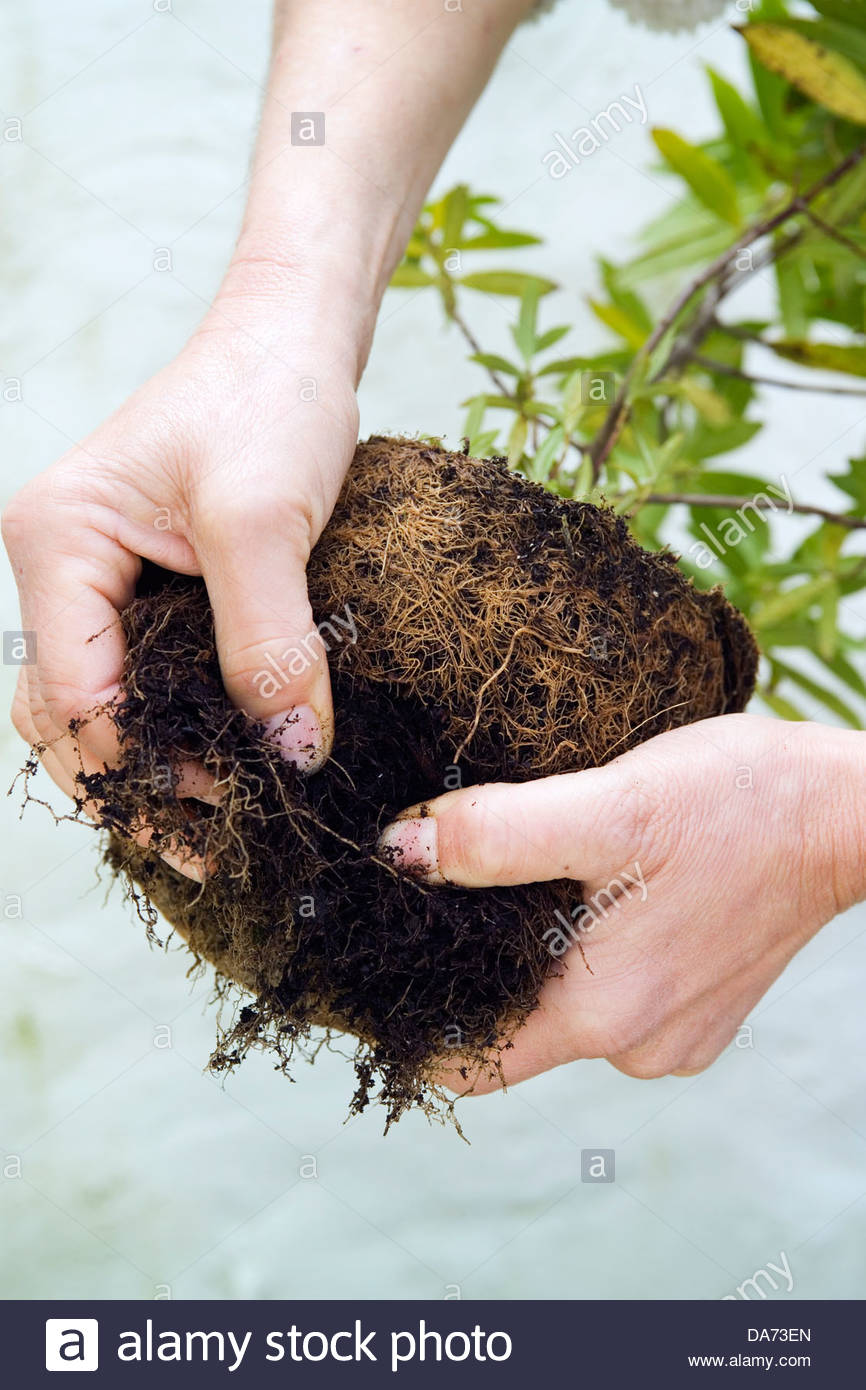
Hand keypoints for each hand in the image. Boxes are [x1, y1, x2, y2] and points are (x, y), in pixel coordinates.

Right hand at [3, 287, 360, 873]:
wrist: (294, 343)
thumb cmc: (266, 401)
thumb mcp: (263, 522)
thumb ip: (268, 643)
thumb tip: (288, 756)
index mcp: (55, 544)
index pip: (72, 695)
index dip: (138, 768)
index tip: (222, 811)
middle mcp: (61, 568)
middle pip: (67, 715)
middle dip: (131, 786)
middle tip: (211, 847)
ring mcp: (99, 580)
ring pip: (101, 706)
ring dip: (150, 768)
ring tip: (219, 826)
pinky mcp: (147, 587)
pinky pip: (142, 678)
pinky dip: (175, 730)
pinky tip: (225, 768)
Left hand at [379, 715, 865, 1088]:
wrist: (849, 812)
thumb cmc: (737, 804)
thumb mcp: (609, 805)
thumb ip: (498, 836)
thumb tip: (400, 852)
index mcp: (599, 1014)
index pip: (468, 1058)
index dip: (409, 1020)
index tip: (369, 969)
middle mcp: (634, 1045)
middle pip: (513, 1025)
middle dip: (470, 966)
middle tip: (436, 888)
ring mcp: (673, 1032)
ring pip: (563, 1004)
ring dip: (532, 950)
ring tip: (516, 874)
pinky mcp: (700, 1006)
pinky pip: (611, 990)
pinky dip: (585, 948)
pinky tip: (589, 887)